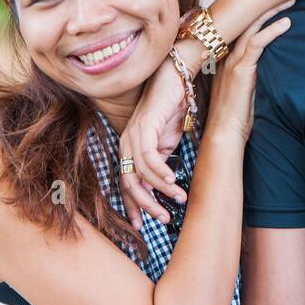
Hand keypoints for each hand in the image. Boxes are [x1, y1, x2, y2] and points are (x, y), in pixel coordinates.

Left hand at [120, 58, 190, 228]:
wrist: (177, 78)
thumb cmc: (173, 109)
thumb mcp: (168, 142)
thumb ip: (162, 163)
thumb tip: (163, 188)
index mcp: (129, 149)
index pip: (126, 183)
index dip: (132, 206)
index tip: (142, 225)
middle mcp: (126, 143)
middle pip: (129, 183)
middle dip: (145, 204)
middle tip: (164, 218)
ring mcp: (133, 135)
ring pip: (141, 172)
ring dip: (161, 188)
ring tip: (179, 197)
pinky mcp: (145, 126)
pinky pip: (149, 156)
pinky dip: (161, 170)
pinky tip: (173, 178)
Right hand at [204, 0, 293, 143]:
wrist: (224, 135)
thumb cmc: (236, 118)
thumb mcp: (246, 91)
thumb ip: (254, 75)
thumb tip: (274, 67)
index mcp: (227, 60)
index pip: (241, 29)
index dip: (255, 13)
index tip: (272, 2)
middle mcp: (227, 57)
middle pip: (246, 22)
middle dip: (266, 6)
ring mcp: (232, 62)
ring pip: (251, 27)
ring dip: (271, 12)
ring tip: (290, 1)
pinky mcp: (240, 71)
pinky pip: (257, 43)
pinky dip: (272, 31)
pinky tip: (286, 23)